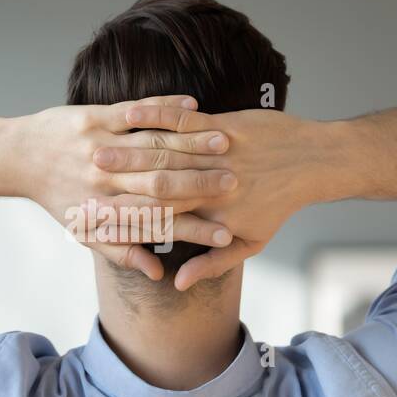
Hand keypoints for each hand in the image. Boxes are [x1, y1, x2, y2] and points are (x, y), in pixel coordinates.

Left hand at [17, 95, 240, 280]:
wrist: (19, 156)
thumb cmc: (56, 197)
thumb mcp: (84, 231)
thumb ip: (123, 251)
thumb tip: (159, 273)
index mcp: (104, 209)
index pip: (157, 223)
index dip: (192, 230)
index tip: (225, 236)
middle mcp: (103, 179)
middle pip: (161, 184)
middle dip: (202, 185)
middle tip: (237, 185)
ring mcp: (98, 145)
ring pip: (153, 145)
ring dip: (192, 143)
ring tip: (226, 145)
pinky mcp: (93, 117)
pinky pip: (135, 111)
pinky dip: (165, 109)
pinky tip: (194, 107)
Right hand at [93, 106, 325, 288]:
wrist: (313, 162)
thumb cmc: (280, 204)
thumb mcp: (252, 241)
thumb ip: (213, 264)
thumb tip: (176, 282)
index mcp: (211, 218)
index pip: (160, 223)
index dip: (124, 221)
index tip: (93, 220)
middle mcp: (210, 188)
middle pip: (154, 189)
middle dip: (116, 184)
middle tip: (83, 184)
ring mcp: (216, 156)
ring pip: (165, 154)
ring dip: (128, 151)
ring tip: (96, 149)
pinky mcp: (224, 126)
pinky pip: (185, 121)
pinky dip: (157, 116)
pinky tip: (133, 114)